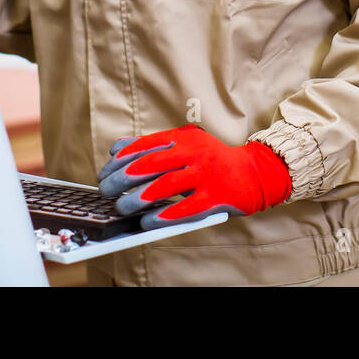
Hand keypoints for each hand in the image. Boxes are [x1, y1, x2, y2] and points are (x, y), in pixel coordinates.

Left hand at [97, 125, 291, 228]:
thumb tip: (116, 149)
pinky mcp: (217, 196)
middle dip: (124, 177)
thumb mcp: (185, 145)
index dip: (122, 158)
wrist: (253, 173)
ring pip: (166, 185)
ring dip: (139, 197)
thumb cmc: (212, 161)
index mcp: (185, 137)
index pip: (147, 144)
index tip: (105, 170)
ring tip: (122, 207)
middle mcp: (196, 152)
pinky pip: (186, 208)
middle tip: (106, 189)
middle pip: (152, 163)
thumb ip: (153, 146)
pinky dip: (164, 215)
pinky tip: (147, 221)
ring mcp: (208, 174)